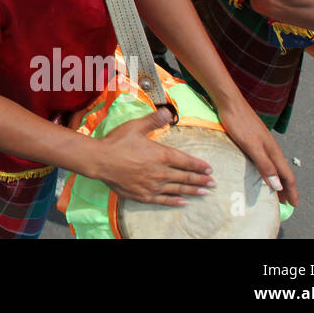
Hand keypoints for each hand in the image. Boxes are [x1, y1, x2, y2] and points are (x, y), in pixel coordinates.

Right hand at [96, 109, 215, 205]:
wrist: (100, 160)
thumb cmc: (117, 142)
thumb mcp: (136, 127)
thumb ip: (154, 120)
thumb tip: (168, 111)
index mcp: (161, 155)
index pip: (186, 161)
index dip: (199, 165)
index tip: (209, 169)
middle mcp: (161, 172)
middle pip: (185, 177)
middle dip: (201, 180)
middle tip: (213, 184)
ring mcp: (153, 185)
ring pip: (178, 189)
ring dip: (193, 191)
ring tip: (205, 193)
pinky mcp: (144, 195)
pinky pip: (164, 200)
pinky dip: (175, 201)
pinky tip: (183, 202)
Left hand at [216, 101, 297, 206]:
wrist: (229, 103)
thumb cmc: (239, 123)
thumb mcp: (251, 146)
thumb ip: (264, 164)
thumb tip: (278, 186)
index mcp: (273, 152)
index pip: (287, 176)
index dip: (292, 191)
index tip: (294, 205)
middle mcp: (271, 149)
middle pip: (283, 172)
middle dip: (286, 189)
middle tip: (286, 204)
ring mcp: (263, 144)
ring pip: (275, 167)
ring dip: (277, 181)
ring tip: (275, 193)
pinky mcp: (254, 140)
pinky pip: (266, 161)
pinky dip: (268, 172)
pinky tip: (260, 173)